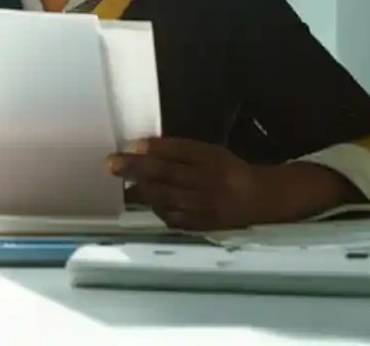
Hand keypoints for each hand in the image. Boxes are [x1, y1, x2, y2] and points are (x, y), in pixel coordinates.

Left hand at [107, 137, 269, 230]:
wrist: (258, 198)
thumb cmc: (229, 170)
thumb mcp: (210, 152)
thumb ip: (180, 151)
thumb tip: (143, 149)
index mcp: (211, 159)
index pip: (178, 151)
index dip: (153, 148)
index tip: (129, 145)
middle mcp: (207, 182)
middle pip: (166, 174)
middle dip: (136, 169)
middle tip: (111, 164)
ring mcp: (203, 206)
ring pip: (165, 198)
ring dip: (141, 190)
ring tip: (124, 184)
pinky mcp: (201, 224)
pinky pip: (172, 217)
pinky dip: (156, 208)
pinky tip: (148, 201)